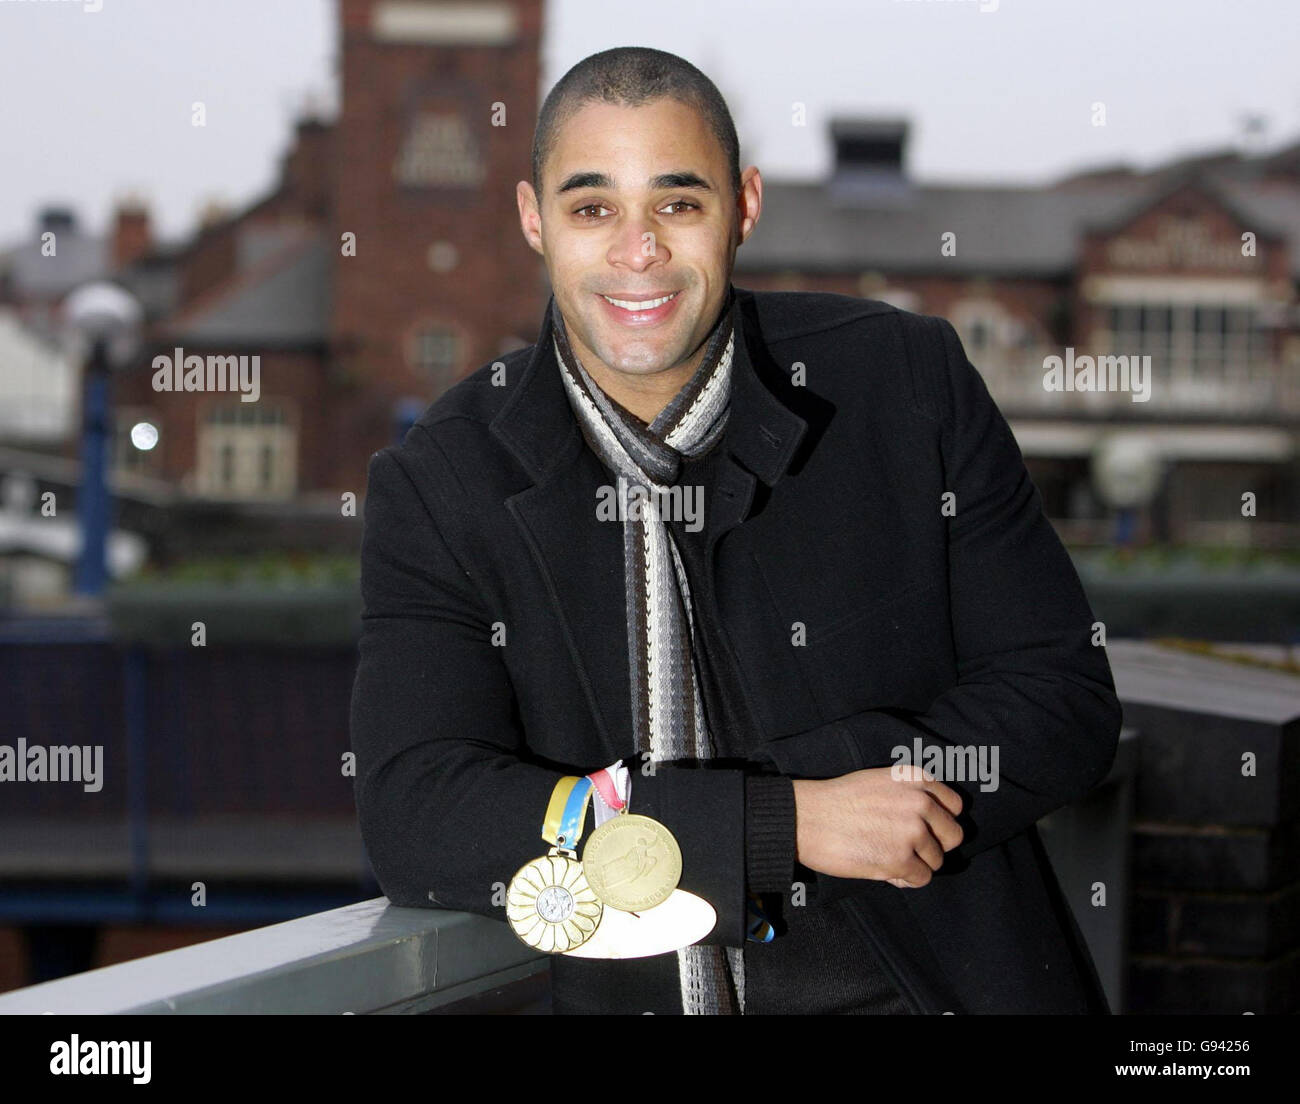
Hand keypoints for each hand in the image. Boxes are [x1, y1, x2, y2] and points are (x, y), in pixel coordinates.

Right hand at [792, 766, 963, 887]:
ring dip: (917, 864)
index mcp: (915, 779)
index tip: (925, 828)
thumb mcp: (879, 781)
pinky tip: (886, 871)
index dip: (940, 821)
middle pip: (953, 836)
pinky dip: (905, 879)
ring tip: (890, 858)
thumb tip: (931, 822)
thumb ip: (909, 794)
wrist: (807, 817)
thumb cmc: (837, 800)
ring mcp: (912, 832)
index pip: (954, 805)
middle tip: (910, 849)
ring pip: (937, 860)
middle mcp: (920, 803)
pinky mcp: (900, 860)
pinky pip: (921, 879)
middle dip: (934, 845)